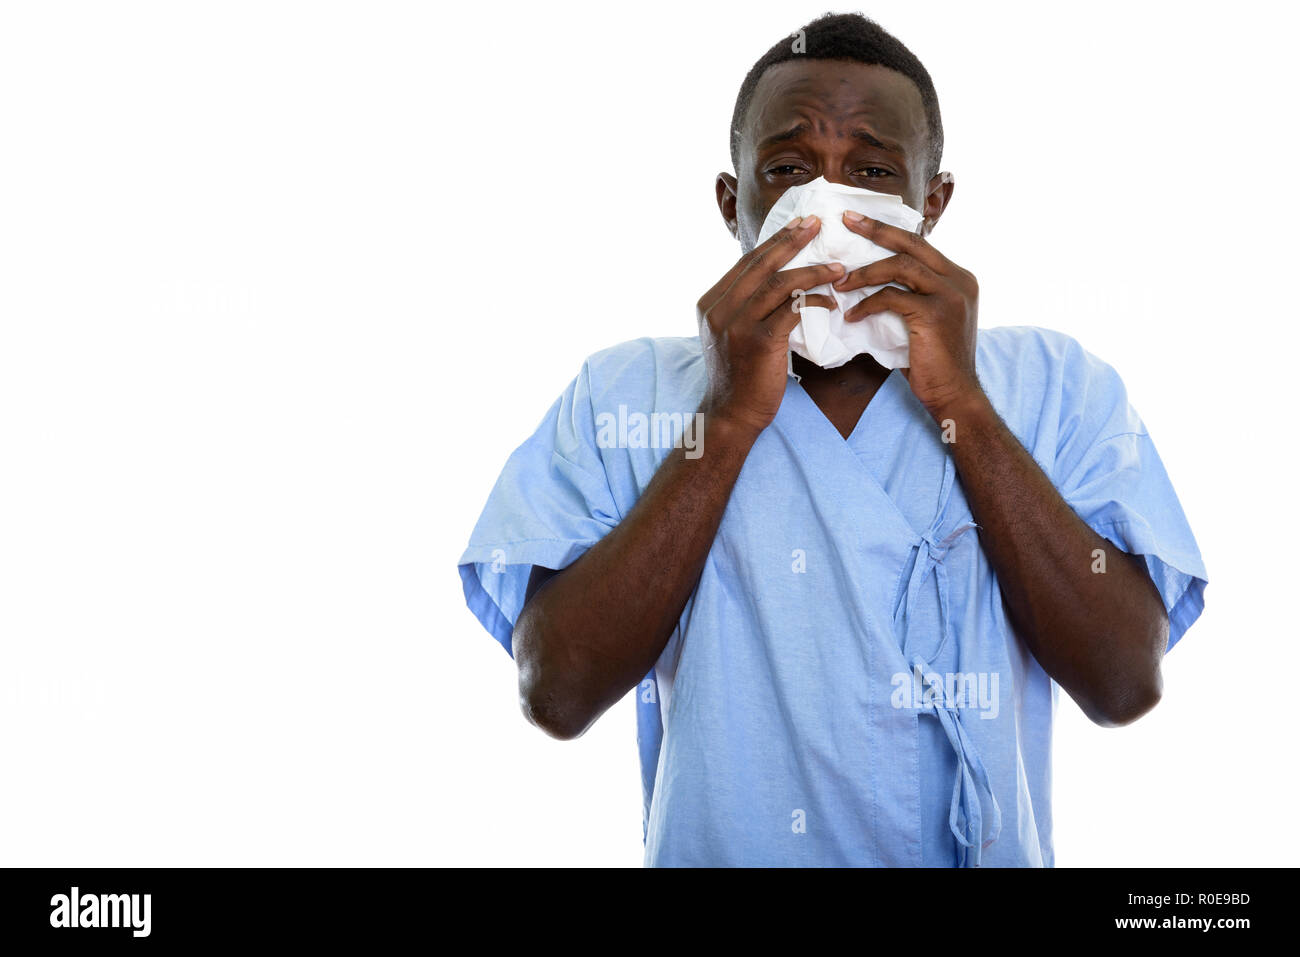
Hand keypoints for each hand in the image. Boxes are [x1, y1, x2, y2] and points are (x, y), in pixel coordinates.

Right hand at [697, 216, 843, 435]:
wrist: (732, 415)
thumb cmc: (739, 376)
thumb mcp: (731, 334)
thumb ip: (745, 306)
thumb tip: (774, 280)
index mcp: (711, 302)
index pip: (746, 263)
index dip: (775, 242)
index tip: (799, 225)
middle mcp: (719, 308)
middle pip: (760, 264)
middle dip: (792, 241)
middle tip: (818, 223)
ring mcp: (736, 324)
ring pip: (778, 283)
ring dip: (812, 271)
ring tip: (839, 267)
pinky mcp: (758, 341)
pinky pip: (792, 310)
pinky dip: (815, 301)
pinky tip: (832, 300)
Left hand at [833, 210, 982, 421]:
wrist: (954, 395)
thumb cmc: (934, 363)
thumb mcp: (927, 321)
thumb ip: (913, 297)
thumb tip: (875, 283)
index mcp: (958, 277)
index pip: (920, 245)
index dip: (889, 232)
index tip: (860, 222)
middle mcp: (959, 280)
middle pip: (911, 244)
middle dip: (876, 230)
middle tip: (846, 221)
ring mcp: (949, 295)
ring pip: (900, 266)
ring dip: (865, 273)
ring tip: (841, 284)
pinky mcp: (934, 314)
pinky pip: (892, 297)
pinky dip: (868, 304)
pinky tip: (853, 316)